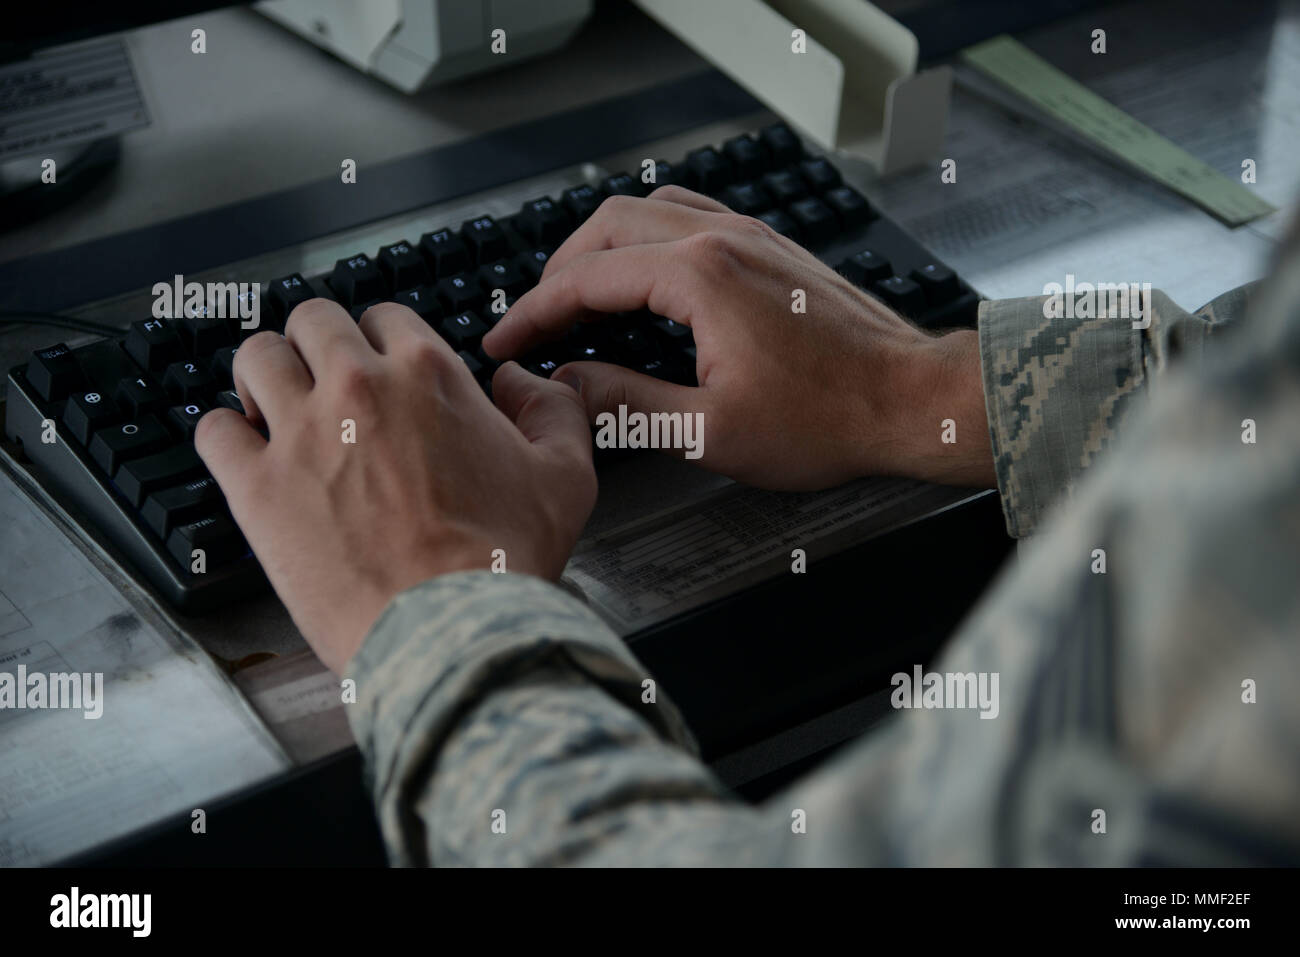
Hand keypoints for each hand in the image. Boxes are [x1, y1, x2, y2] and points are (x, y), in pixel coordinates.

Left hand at [195, 300, 596, 672]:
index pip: (385, 316)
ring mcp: (299, 432)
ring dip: (264, 374)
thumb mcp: (567, 475)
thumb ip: (553, 409)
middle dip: (317, 344)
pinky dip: (225, 434)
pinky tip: (242, 451)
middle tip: (323, 379)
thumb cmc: (504, 560)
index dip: (382, 339)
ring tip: (273, 403)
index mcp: (428, 372)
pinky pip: (214, 430)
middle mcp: (357, 386)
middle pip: (312, 320)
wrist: (450, 631)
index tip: (380, 366)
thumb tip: (522, 381)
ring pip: (256, 358)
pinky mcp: (257, 486)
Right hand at [483, 186, 993, 490]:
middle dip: (559, 273)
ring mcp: (751, 236)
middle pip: (608, 227)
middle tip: (536, 323)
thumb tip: (568, 385)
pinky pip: (690, 216)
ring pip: (649, 211)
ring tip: (579, 296)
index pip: (587, 279)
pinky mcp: (770, 248)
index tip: (507, 343)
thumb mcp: (710, 431)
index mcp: (701, 276)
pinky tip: (645, 277)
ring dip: (602, 248)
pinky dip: (647, 239)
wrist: (911, 399)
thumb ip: (626, 405)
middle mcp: (724, 238)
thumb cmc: (830, 418)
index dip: (534, 313)